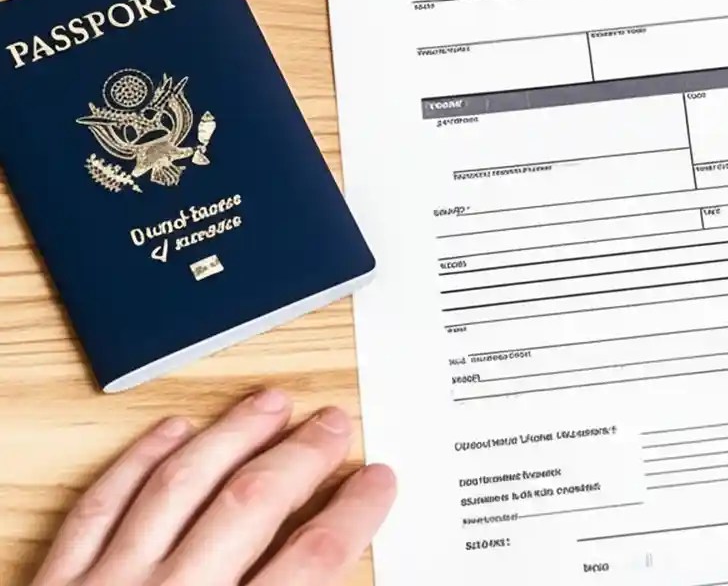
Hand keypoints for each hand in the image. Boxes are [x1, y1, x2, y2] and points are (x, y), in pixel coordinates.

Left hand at [31, 390, 395, 585]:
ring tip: (268, 404)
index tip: (379, 480)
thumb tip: (328, 585)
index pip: (313, 558)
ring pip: (181, 487)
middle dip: (303, 457)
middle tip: (335, 424)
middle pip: (253, 505)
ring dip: (232, 437)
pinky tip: (171, 432)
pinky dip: (139, 462)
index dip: (356, 510)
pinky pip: (102, 506)